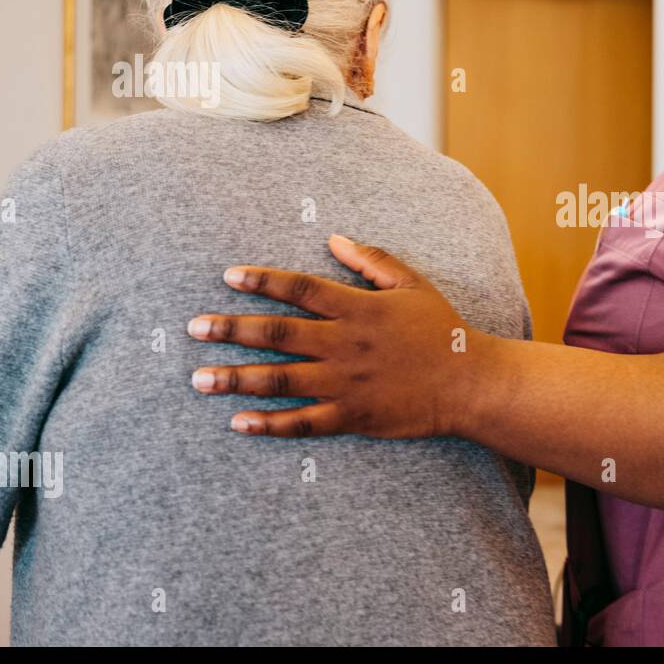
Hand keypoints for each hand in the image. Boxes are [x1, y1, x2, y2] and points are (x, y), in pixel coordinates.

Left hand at [188, 235, 489, 437]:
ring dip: (236, 378)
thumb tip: (333, 239)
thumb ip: (372, 261)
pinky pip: (303, 423)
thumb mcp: (413, 285)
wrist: (470, 383)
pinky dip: (270, 424)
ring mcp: (346, 383)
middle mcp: (345, 344)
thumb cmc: (443, 331)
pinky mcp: (353, 416)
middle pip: (277, 333)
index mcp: (358, 309)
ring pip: (280, 380)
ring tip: (199, 378)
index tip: (228, 277)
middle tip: (193, 328)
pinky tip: (238, 423)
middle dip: (231, 329)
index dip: (262, 281)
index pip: (300, 289)